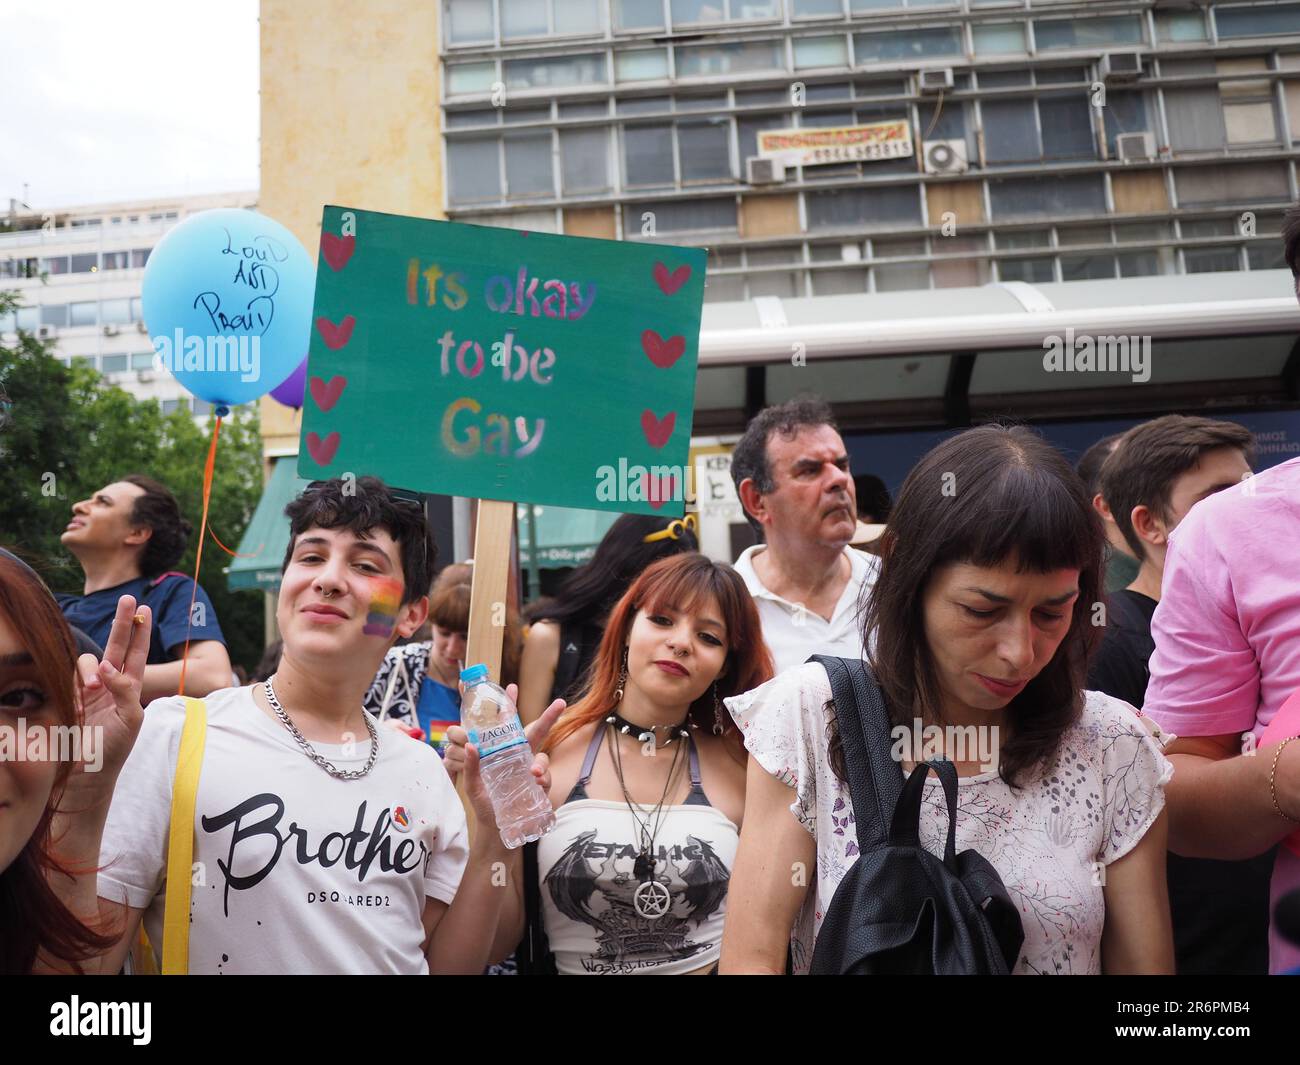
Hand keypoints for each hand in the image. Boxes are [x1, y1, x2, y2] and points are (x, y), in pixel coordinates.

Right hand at [72, 595, 150, 788]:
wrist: (86, 773)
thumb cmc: (114, 750)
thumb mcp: (131, 720)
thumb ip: (125, 690)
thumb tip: (108, 666)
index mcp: (130, 689)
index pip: (137, 653)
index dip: (140, 631)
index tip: (144, 608)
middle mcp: (110, 685)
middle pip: (116, 647)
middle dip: (122, 623)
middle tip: (128, 599)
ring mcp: (88, 691)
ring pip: (89, 662)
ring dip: (92, 670)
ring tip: (93, 690)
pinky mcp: (69, 697)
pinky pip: (69, 678)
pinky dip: (76, 682)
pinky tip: (80, 699)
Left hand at [446, 686, 563, 838]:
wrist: (495, 829)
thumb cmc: (485, 803)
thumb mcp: (472, 784)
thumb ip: (470, 766)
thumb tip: (470, 745)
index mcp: (504, 753)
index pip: (509, 726)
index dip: (511, 706)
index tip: (511, 687)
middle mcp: (521, 759)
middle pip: (538, 734)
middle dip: (550, 717)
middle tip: (560, 703)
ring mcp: (532, 773)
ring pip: (543, 759)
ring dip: (540, 765)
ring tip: (534, 774)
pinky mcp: (539, 789)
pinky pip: (546, 780)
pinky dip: (543, 780)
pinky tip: (537, 785)